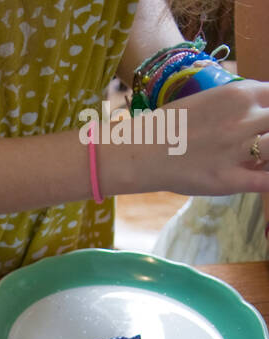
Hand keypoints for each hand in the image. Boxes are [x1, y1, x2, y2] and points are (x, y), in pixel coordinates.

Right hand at [146, 80, 268, 198]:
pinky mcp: (228, 180)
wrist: (143, 151)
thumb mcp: (211, 99)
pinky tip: (265, 177)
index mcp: (240, 94)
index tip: (265, 122)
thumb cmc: (172, 124)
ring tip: (261, 159)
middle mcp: (244, 119)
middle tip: (262, 142)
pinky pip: (266, 182)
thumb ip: (240, 103)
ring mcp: (237, 150)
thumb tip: (261, 111)